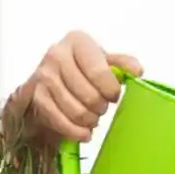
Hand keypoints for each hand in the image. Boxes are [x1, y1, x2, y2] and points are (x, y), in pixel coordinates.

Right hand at [4, 31, 143, 142]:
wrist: (48, 77)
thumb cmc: (80, 67)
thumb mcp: (102, 60)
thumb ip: (121, 64)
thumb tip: (137, 71)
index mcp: (77, 41)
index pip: (99, 72)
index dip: (111, 90)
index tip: (113, 95)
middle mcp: (57, 56)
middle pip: (89, 95)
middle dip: (101, 107)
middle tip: (102, 107)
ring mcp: (44, 77)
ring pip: (77, 112)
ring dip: (90, 121)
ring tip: (93, 117)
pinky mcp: (38, 98)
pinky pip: (63, 123)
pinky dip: (77, 132)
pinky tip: (83, 131)